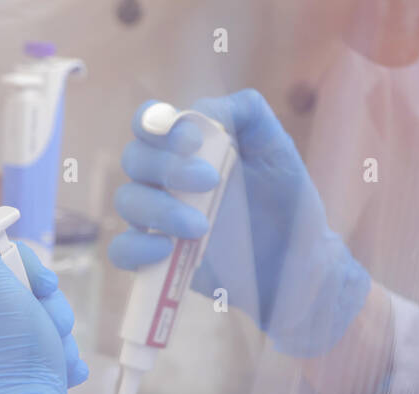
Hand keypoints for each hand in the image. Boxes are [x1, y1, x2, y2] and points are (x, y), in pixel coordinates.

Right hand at [108, 89, 370, 355]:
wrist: (295, 257)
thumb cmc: (283, 197)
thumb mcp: (274, 144)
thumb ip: (244, 111)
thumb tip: (198, 112)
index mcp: (185, 146)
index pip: (148, 121)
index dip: (157, 123)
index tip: (192, 141)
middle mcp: (163, 178)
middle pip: (134, 159)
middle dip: (168, 167)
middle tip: (211, 182)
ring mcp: (156, 218)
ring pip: (127, 201)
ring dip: (159, 209)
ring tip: (201, 227)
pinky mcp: (155, 258)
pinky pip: (122, 250)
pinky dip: (137, 247)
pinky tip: (167, 249)